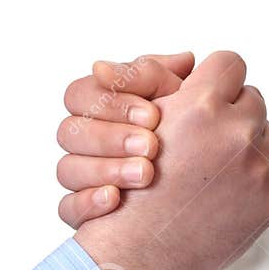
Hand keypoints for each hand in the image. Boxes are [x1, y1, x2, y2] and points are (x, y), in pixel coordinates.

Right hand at [56, 52, 195, 227]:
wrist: (201, 187)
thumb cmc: (185, 135)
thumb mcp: (181, 102)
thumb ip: (174, 81)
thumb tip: (183, 59)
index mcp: (98, 105)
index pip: (81, 94)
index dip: (113, 103)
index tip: (153, 115)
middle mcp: (84, 139)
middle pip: (69, 131)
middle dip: (112, 137)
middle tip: (151, 146)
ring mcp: (80, 175)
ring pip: (67, 169)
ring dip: (107, 169)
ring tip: (146, 174)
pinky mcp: (81, 210)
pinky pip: (68, 208)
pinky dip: (88, 203)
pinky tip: (115, 199)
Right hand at [73, 51, 268, 269]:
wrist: (146, 250)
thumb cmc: (136, 188)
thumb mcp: (144, 125)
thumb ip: (174, 90)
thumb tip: (192, 59)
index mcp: (201, 106)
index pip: (230, 64)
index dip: (217, 78)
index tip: (210, 93)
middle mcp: (236, 131)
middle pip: (252, 99)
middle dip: (233, 113)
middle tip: (209, 137)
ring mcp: (259, 163)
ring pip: (265, 132)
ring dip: (246, 143)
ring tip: (215, 167)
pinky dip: (257, 171)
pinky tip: (228, 186)